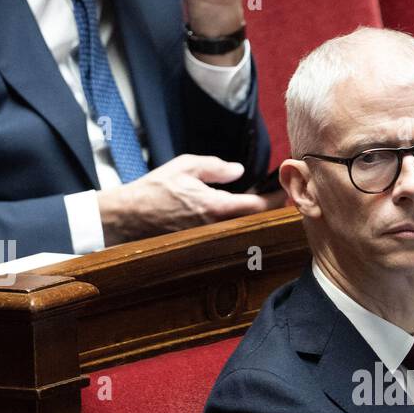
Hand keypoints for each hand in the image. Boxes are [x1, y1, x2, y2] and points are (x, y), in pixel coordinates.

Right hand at [96, 154, 280, 243]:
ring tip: (262, 207)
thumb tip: (239, 171)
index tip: (285, 192)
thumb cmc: (154, 189)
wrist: (128, 217)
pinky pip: (227, 237)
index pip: (257, 206)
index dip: (275, 200)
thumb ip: (215, 167)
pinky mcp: (201, 246)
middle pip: (254, 223)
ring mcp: (209, 240)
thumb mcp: (185, 166)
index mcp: (215, 207)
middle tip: (279, 199)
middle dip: (268, 212)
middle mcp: (216, 228)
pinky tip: (238, 218)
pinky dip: (237, 228)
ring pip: (241, 232)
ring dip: (254, 221)